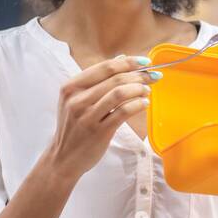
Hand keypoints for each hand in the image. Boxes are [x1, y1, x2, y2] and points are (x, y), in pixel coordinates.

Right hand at [46, 55, 158, 181]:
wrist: (63, 158)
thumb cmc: (74, 127)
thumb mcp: (76, 100)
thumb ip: (97, 80)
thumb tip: (121, 59)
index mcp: (71, 87)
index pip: (104, 67)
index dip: (128, 62)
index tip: (145, 61)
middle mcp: (77, 100)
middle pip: (115, 79)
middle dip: (139, 75)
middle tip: (154, 76)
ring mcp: (87, 116)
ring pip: (119, 93)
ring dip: (139, 89)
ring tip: (148, 90)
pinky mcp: (99, 131)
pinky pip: (122, 112)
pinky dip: (137, 105)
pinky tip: (144, 104)